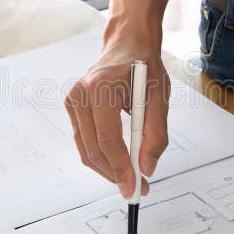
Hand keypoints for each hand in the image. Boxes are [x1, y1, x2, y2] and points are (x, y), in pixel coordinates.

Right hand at [65, 38, 169, 198]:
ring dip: (108, 169)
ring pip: (86, 150)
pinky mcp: (72, 108)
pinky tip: (118, 162)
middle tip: (136, 188)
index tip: (134, 186)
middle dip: (115, 173)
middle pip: (94, 148)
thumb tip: (146, 167)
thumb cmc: (143, 67)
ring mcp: (73, 101)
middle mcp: (81, 94)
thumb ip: (156, 134)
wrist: (127, 45)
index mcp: (102, 87)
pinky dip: (101, 156)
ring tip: (131, 178)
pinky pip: (84, 142)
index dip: (121, 167)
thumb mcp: (160, 98)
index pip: (108, 138)